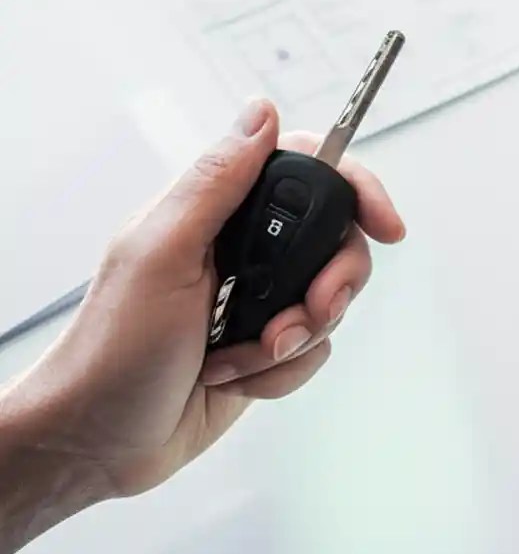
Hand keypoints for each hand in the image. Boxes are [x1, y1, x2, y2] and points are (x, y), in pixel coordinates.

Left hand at [3, 99, 404, 500]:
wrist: (97, 443)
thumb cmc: (112, 349)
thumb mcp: (162, 255)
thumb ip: (215, 183)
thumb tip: (262, 110)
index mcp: (215, 212)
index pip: (305, 169)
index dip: (356, 189)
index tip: (385, 226)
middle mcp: (242, 250)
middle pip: (335, 242)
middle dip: (329, 285)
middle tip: (303, 312)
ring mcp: (256, 300)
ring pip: (329, 302)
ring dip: (296, 338)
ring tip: (246, 356)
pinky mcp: (265, 348)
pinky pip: (314, 351)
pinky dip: (282, 372)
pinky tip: (235, 378)